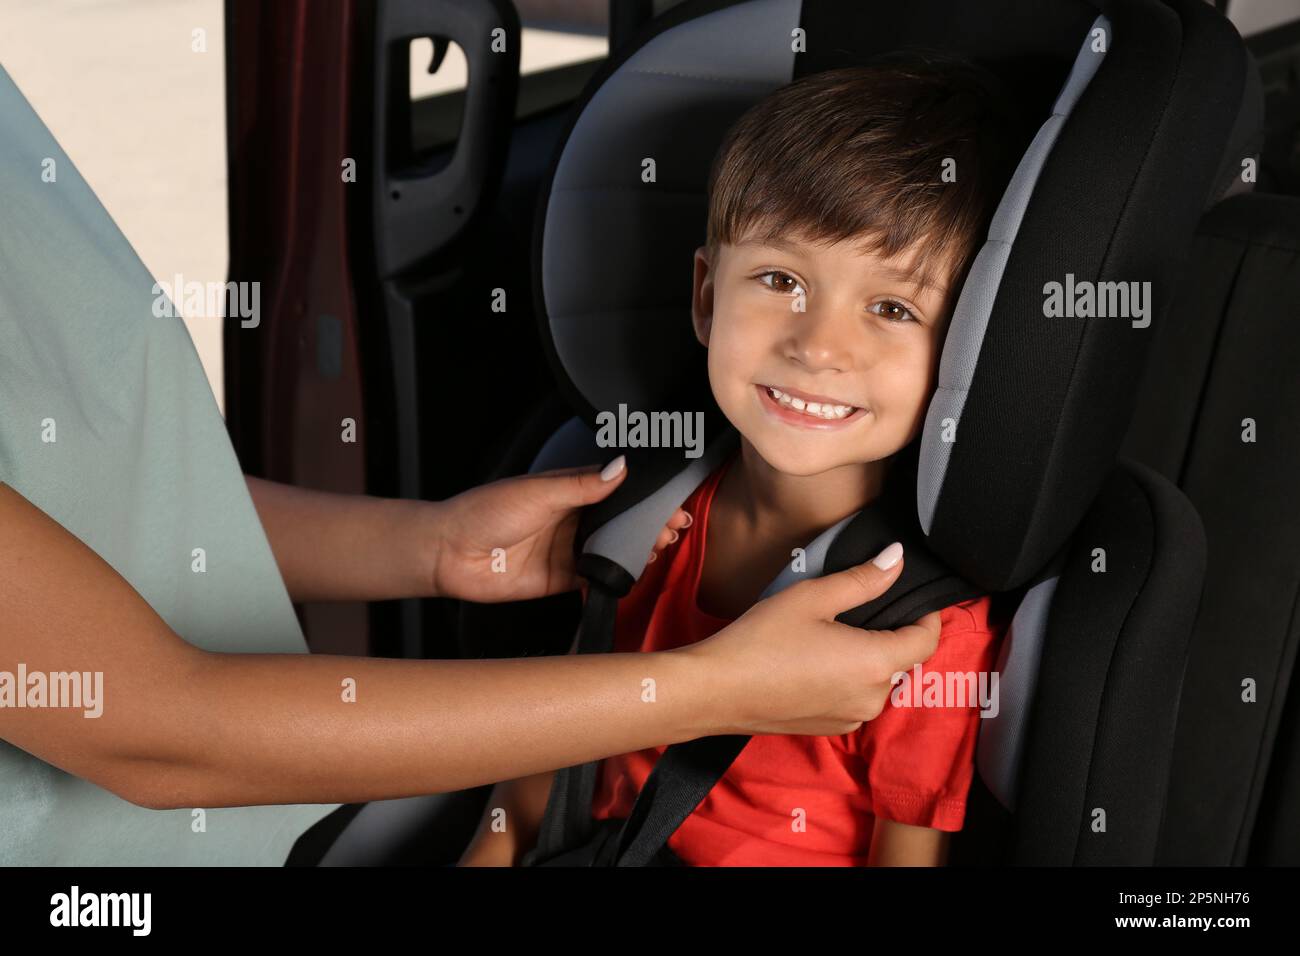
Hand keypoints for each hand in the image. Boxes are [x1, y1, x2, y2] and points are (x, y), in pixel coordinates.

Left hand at [430, 456, 692, 602]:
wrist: (450, 553)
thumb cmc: (484, 511)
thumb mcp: (538, 492)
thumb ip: (583, 484)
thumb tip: (621, 467)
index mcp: (567, 490)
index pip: (617, 491)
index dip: (645, 497)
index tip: (671, 502)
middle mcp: (571, 519)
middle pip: (621, 522)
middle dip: (650, 525)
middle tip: (674, 528)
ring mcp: (567, 548)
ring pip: (614, 549)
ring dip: (638, 550)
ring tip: (659, 548)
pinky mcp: (561, 578)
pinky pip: (596, 578)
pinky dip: (616, 576)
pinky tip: (634, 574)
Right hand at [679, 543, 942, 735]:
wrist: (716, 690)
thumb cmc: (761, 639)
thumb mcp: (813, 597)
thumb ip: (863, 579)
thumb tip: (898, 559)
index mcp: (875, 663)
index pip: (926, 640)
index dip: (926, 614)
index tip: (911, 594)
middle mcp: (872, 698)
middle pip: (900, 659)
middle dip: (887, 632)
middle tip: (854, 607)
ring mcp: (852, 717)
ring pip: (876, 679)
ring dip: (865, 656)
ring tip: (828, 633)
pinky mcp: (830, 727)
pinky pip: (855, 697)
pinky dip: (846, 677)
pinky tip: (813, 660)